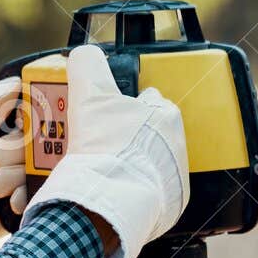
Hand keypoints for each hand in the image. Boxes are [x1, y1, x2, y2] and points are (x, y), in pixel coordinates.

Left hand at [0, 77, 22, 257]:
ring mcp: (38, 174)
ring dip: (5, 179)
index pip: (37, 112)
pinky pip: (34, 192)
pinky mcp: (39, 197)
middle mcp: (33, 149)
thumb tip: (17, 84)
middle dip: (7, 154)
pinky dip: (15, 198)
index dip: (23, 121)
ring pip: (30, 168)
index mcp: (18, 128)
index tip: (13, 127)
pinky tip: (5, 202)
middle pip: (34, 141)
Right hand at [20, 44, 188, 257]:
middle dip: (114, 134)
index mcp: (163, 114)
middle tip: (87, 142)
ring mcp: (172, 176)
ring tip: (91, 167)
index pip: (142, 99)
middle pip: (139, 132)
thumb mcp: (91, 95)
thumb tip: (83, 52)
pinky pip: (141, 189)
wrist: (112, 204)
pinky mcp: (166, 205)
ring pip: (140, 161)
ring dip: (119, 162)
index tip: (96, 113)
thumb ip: (86, 65)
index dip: (114, 104)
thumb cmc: (108, 149)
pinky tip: (103, 187)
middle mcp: (174, 144)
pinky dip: (124, 187)